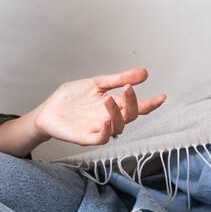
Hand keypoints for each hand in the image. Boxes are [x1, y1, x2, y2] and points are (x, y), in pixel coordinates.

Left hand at [32, 67, 165, 146]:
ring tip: (109, 100)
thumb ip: (119, 78)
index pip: (136, 106)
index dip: (150, 104)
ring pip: (117, 128)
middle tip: (128, 89)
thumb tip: (144, 72)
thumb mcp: (97, 83)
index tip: (162, 97)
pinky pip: (100, 139)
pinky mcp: (85, 138)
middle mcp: (109, 118)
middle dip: (133, 104)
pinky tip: (104, 121)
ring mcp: (98, 129)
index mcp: (114, 105)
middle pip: (130, 116)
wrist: (48, 110)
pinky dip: (105, 132)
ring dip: (116, 114)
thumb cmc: (72, 98)